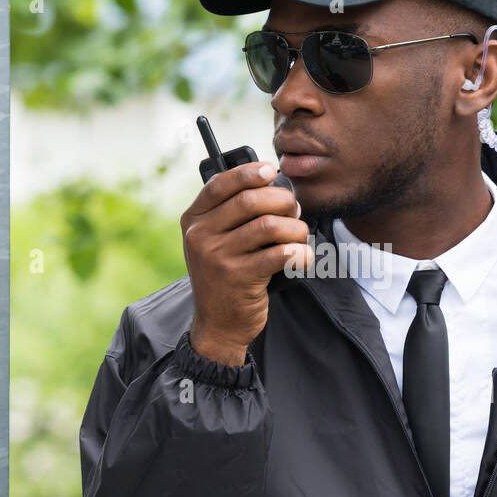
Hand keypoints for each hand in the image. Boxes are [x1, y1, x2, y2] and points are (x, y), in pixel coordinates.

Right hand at [180, 161, 312, 365]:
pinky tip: (303, 257)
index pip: (219, 184)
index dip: (249, 173)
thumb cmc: (225, 277)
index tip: (272, 171)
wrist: (218, 325)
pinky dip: (298, 253)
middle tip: (295, 211)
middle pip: (250, 201)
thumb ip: (229, 214)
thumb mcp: (213, 242)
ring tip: (300, 236)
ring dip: (295, 228)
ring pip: (269, 225)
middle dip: (281, 201)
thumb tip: (272, 185)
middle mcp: (200, 236)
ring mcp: (217, 257)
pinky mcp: (238, 278)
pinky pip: (279, 254)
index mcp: (193, 221)